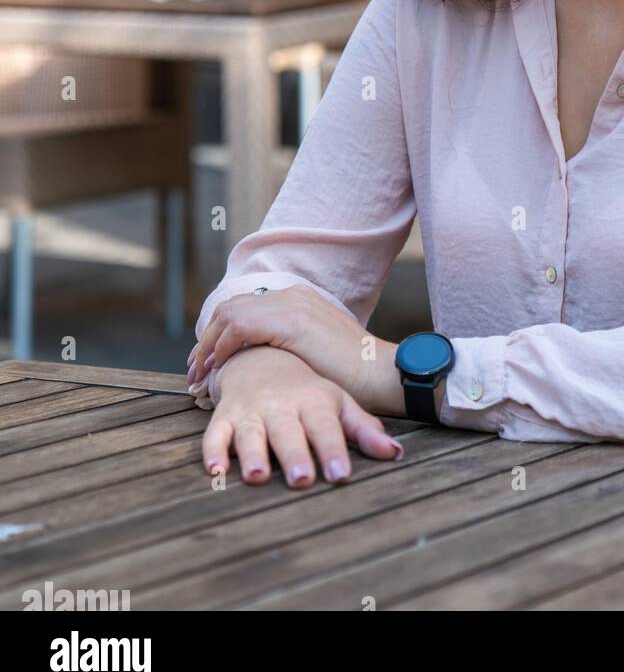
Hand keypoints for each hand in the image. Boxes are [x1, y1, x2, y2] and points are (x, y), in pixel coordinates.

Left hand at [188, 284, 397, 410]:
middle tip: (194, 370)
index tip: (206, 361)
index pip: (243, 307)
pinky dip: (222, 349)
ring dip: (208, 346)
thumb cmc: (353, 374)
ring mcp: (291, 305)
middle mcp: (291, 295)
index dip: (218, 333)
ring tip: (199, 376)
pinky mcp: (290, 322)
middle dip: (206, 339)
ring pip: (228, 315)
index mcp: (297, 298)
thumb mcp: (314, 353)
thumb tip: (261, 364)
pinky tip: (218, 371)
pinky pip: (239, 329)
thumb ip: (288, 348)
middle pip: (229, 307)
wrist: (381, 373)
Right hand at [201, 345, 403, 487]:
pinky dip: (213, 451)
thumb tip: (395, 453)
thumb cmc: (308, 392)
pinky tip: (216, 471)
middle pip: (288, 431)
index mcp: (313, 401)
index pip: (325, 427)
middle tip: (301, 479)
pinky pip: (214, 434)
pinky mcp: (226, 417)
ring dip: (252, 454)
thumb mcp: (338, 403)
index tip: (340, 475)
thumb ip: (363, 429)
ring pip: (250, 433)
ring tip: (257, 476)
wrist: (264, 358)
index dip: (333, 450)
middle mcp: (281, 405)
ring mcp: (252, 410)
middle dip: (294, 454)